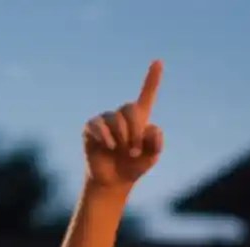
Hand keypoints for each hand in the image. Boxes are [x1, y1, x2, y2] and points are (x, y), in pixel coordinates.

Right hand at [82, 61, 163, 188]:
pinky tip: (109, 146)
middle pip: (129, 108)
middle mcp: (121, 117)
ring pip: (115, 118)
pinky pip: (98, 125)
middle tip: (134, 150)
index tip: (158, 61)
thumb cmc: (133, 167)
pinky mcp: (91, 129)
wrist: (113, 182)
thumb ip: (156, 141)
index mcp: (139, 119)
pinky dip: (105, 136)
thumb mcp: (152, 157)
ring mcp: (105, 122)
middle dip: (135, 130)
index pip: (147, 95)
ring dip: (122, 136)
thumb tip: (148, 128)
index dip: (152, 79)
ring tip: (121, 150)